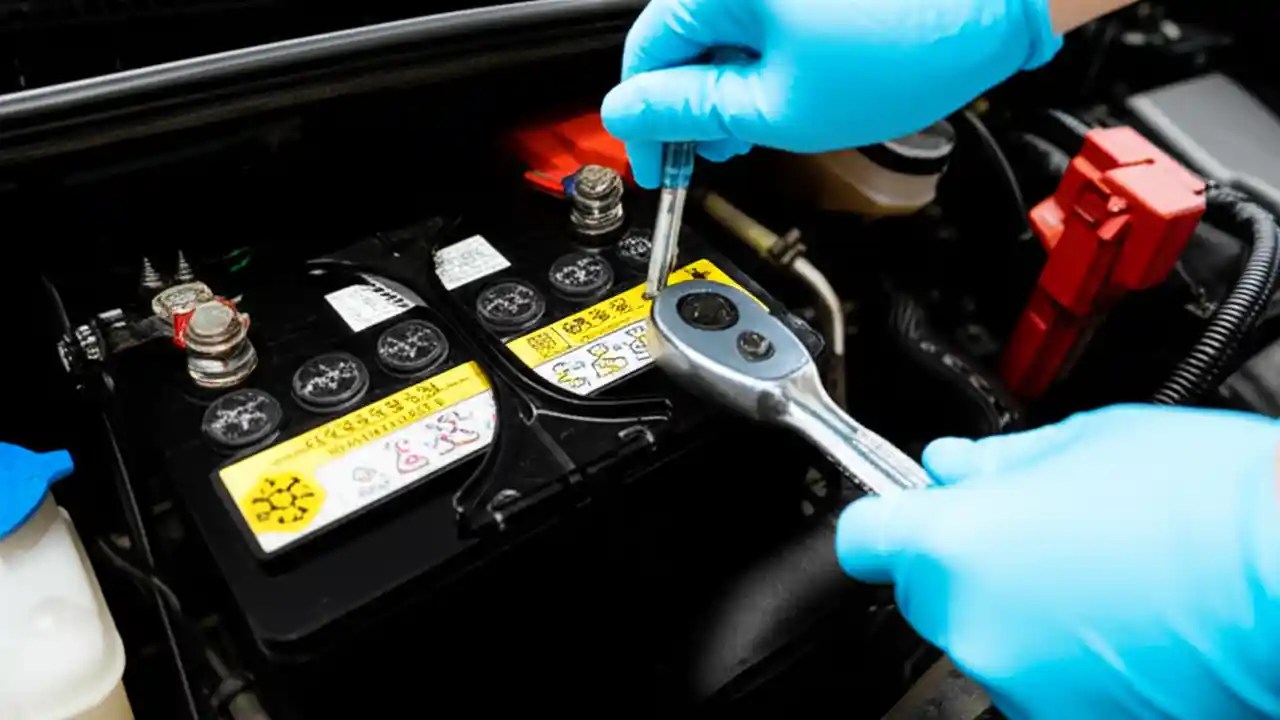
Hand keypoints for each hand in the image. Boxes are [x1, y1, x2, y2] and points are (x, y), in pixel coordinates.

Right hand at [601, 0, 1062, 187]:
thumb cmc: (910, 40)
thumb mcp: (781, 104)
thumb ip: (693, 111)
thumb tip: (630, 116)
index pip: (642, 54)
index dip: (643, 121)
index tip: (655, 164)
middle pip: (680, 40)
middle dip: (688, 104)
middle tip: (709, 155)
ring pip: (722, 32)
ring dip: (726, 85)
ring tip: (753, 129)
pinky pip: (760, 17)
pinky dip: (760, 59)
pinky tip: (782, 93)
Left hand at [836, 404, 1279, 718]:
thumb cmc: (1206, 504)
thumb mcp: (1083, 442)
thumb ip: (995, 462)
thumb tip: (951, 467)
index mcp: (954, 546)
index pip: (863, 537)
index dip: (887, 517)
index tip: (905, 510)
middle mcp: (972, 626)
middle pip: (926, 588)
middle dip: (966, 558)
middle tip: (1038, 528)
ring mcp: (1020, 686)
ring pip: (985, 636)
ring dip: (1018, 609)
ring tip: (1098, 574)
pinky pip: (1037, 678)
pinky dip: (1062, 655)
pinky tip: (1120, 618)